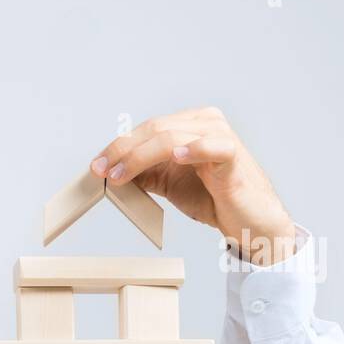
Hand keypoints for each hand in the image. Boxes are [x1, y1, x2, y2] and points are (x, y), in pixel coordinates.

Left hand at [90, 106, 296, 264]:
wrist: (247, 220)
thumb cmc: (213, 197)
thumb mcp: (168, 182)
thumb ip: (145, 172)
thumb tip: (112, 170)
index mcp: (190, 124)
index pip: (147, 128)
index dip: (118, 146)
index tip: (96, 166)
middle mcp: (205, 123)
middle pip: (154, 128)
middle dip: (122, 151)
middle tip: (103, 171)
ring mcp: (220, 136)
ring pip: (172, 137)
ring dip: (140, 156)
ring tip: (121, 174)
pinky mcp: (233, 155)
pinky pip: (212, 146)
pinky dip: (193, 149)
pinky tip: (177, 156)